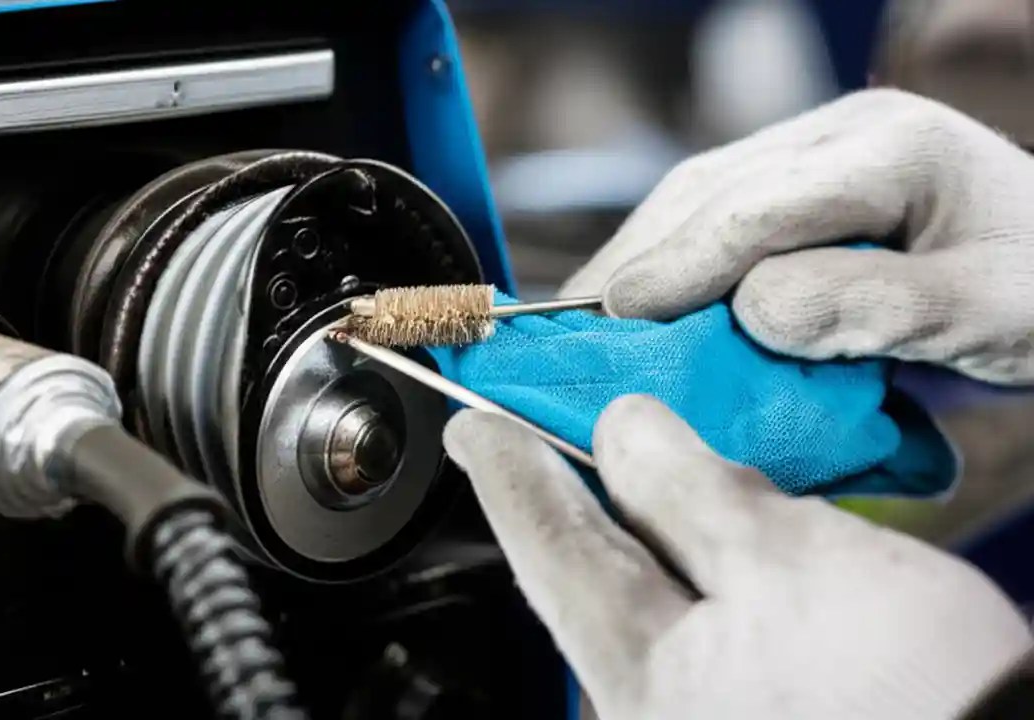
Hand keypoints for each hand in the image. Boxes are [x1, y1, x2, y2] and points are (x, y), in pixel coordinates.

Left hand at [443, 396, 1031, 719]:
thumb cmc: (908, 691)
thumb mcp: (793, 564)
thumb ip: (691, 494)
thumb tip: (622, 433)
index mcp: (639, 670)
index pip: (548, 546)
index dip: (509, 470)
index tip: (475, 422)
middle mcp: (648, 700)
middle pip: (587, 567)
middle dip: (570, 486)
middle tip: (541, 419)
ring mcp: (696, 706)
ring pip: (641, 588)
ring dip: (637, 516)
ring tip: (628, 450)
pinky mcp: (744, 704)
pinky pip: (692, 614)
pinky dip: (692, 556)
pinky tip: (709, 520)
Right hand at [561, 88, 1033, 384]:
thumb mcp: (988, 314)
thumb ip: (878, 309)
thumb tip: (754, 311)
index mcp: (896, 151)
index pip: (762, 205)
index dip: (682, 264)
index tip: (618, 318)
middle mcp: (845, 133)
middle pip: (710, 189)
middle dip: (639, 259)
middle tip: (573, 328)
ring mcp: (820, 149)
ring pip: (699, 194)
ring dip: (642, 257)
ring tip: (589, 320)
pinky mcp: (804, 178)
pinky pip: (716, 210)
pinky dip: (670, 256)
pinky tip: (642, 299)